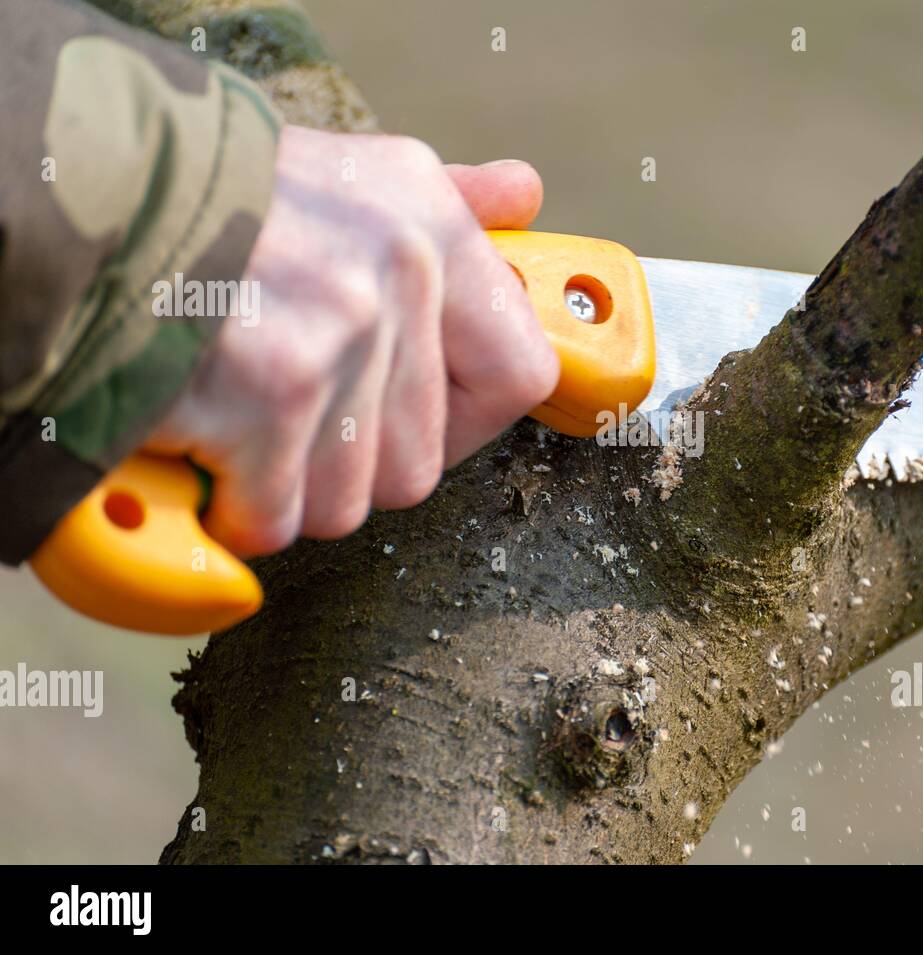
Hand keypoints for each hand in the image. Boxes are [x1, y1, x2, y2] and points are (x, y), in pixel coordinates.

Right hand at [144, 125, 558, 556]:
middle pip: (418, 465)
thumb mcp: (347, 175)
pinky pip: (276, 516)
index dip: (467, 428)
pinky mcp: (272, 390)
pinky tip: (200, 448)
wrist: (84, 201)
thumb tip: (521, 196)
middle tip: (283, 421)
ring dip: (285, 490)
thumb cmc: (212, 199)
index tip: (415, 432)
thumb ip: (446, 200)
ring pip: (349, 502)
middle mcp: (401, 271)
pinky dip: (230, 507)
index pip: (521, 375)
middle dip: (345, 468)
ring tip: (237, 423)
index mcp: (430, 222)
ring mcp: (341, 333)